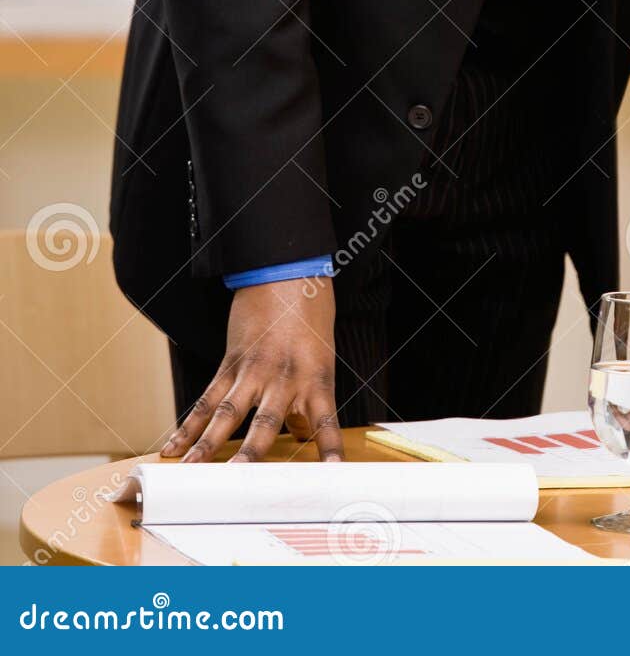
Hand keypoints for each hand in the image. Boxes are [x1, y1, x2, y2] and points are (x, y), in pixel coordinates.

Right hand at [160, 274, 341, 462]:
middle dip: (251, 454)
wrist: (288, 270)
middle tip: (238, 480)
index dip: (329, 450)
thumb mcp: (322, 357)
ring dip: (207, 444)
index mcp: (316, 378)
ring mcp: (254, 369)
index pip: (326, 422)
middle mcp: (284, 377)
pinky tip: (175, 446)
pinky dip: (190, 424)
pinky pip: (208, 398)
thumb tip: (300, 436)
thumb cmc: (312, 315)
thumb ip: (308, 398)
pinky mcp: (231, 362)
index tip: (332, 475)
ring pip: (228, 413)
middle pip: (265, 423)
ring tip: (192, 470)